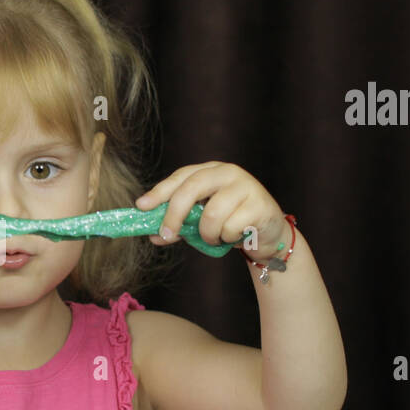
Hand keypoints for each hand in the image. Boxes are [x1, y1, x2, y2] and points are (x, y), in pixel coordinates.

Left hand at [134, 161, 287, 259]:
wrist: (267, 234)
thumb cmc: (230, 223)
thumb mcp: (201, 222)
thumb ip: (179, 225)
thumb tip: (154, 235)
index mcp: (210, 171)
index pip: (181, 177)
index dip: (160, 191)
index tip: (142, 206)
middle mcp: (228, 173)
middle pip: (193, 187)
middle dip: (175, 214)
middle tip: (167, 234)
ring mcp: (245, 186)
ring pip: (212, 214)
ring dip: (208, 234)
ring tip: (214, 238)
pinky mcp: (259, 204)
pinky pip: (231, 227)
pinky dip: (227, 238)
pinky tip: (235, 236)